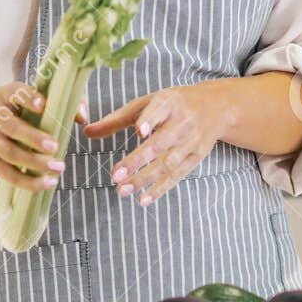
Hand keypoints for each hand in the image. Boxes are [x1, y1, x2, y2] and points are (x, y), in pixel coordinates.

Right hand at [0, 82, 87, 192]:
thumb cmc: (19, 106)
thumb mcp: (35, 96)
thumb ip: (64, 102)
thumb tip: (82, 117)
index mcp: (7, 95)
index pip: (15, 93)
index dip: (28, 98)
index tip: (43, 104)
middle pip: (11, 127)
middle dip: (33, 138)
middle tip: (55, 146)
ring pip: (8, 153)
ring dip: (33, 163)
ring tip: (58, 168)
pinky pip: (6, 173)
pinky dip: (27, 181)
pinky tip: (48, 183)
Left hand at [82, 83, 229, 205]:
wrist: (216, 107)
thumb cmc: (175, 104)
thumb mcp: (149, 102)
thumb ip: (117, 118)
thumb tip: (86, 131)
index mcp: (169, 103)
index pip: (159, 111)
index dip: (149, 120)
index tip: (138, 131)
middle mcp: (183, 122)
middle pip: (161, 143)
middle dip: (138, 160)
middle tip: (115, 175)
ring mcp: (192, 141)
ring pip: (168, 163)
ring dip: (145, 178)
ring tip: (122, 190)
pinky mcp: (196, 157)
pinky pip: (177, 175)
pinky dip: (161, 189)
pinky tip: (143, 199)